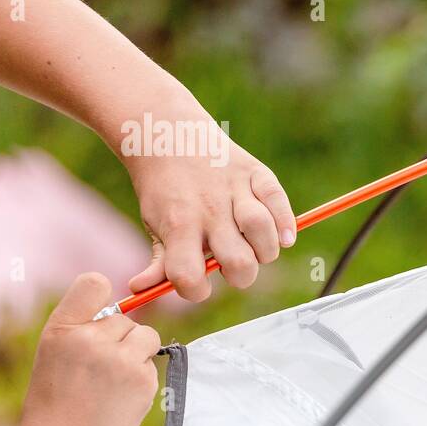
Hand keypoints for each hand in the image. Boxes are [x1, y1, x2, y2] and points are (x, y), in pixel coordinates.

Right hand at [16, 273, 161, 425]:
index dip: (104, 298)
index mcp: (61, 329)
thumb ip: (83, 330)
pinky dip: (143, 378)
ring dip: (138, 354)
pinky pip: (153, 363)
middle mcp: (90, 339)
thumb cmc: (57, 404)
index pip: (94, 283)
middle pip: (126, 318)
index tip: (103, 318)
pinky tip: (120, 400)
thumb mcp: (55, 356)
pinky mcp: (142, 379)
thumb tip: (123, 310)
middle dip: (121, 340)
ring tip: (112, 383)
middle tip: (99, 372)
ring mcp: (119, 358)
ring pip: (146, 336)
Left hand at [119, 101, 295, 302]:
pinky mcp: (255, 172)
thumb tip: (139, 291)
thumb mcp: (155, 223)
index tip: (198, 283)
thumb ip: (158, 261)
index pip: (189, 277)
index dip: (195, 291)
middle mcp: (208, 209)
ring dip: (265, 250)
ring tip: (256, 247)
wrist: (167, 134)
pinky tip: (285, 236)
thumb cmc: (165, 189)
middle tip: (233, 265)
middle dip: (240, 276)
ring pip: (262, 231)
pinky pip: (278, 199)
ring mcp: (233, 189)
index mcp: (178, 226)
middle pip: (239, 262)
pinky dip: (287, 222)